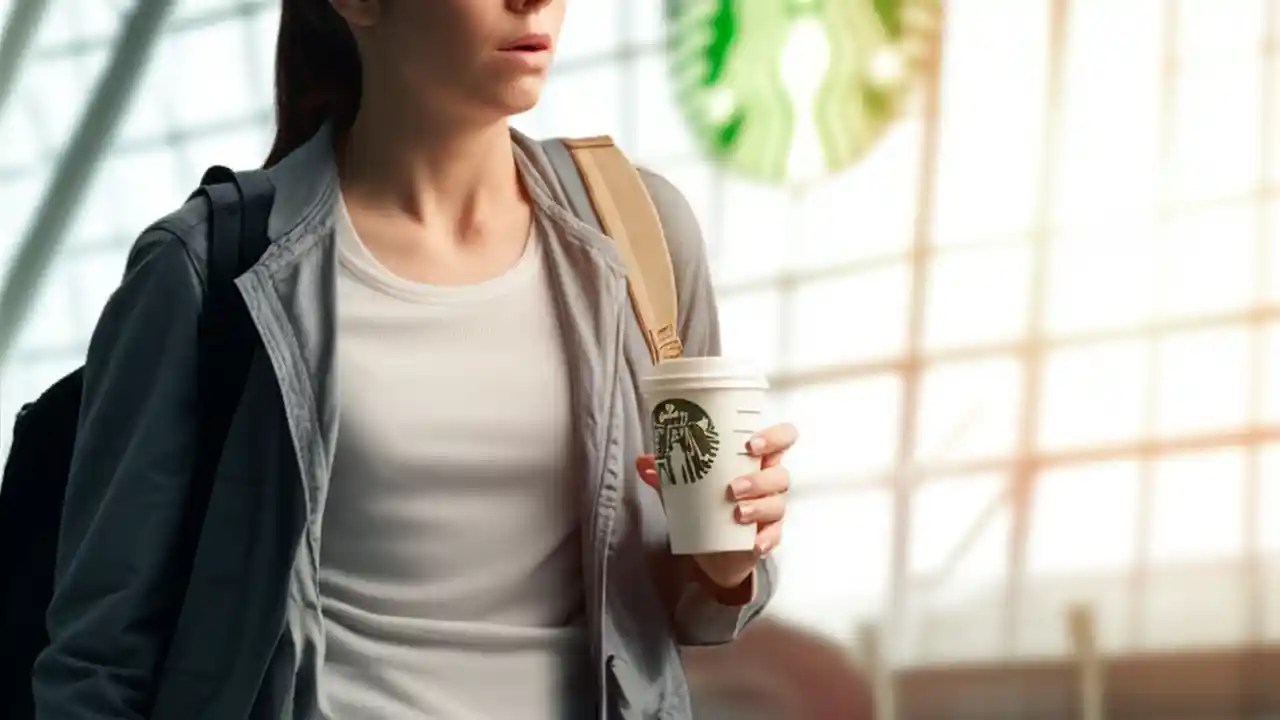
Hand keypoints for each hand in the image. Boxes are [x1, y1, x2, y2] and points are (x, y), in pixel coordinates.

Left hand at [637, 422, 797, 593]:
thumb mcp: (684, 487)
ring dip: (759, 507)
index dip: (774, 437)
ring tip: (736, 512)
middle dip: (759, 480)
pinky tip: (754, 542)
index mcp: (756, 458)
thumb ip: (667, 474)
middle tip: (733, 488)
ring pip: (778, 503)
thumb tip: (643, 462)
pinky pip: (775, 535)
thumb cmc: (706, 501)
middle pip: (780, 473)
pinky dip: (766, 539)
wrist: (712, 546)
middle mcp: (769, 480)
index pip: (782, 438)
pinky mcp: (769, 534)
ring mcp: (772, 508)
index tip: (750, 443)